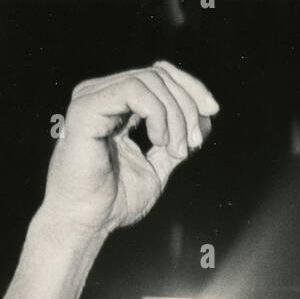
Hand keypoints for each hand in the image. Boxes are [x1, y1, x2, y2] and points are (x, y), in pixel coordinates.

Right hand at [39, 62, 217, 235]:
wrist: (87, 224)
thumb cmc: (114, 203)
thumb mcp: (157, 168)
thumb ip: (176, 143)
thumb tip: (206, 121)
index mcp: (115, 106)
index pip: (158, 76)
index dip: (190, 88)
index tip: (213, 112)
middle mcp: (102, 95)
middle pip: (158, 74)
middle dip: (188, 105)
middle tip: (194, 142)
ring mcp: (91, 99)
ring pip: (149, 80)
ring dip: (175, 114)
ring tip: (175, 150)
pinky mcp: (86, 109)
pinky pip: (133, 90)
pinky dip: (157, 113)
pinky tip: (159, 141)